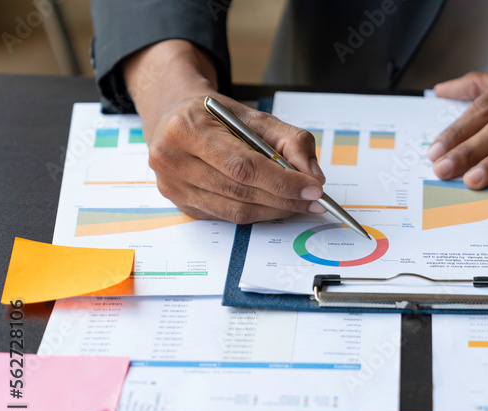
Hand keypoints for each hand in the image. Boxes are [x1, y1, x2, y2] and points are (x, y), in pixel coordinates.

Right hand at [125, 41, 326, 223]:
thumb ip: (291, 140)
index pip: (243, 166)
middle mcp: (172, 160)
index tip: (314, 189)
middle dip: (285, 199)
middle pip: (241, 191)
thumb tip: (314, 176)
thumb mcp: (255, 116)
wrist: (175, 118)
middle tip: (314, 200)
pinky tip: (274, 204)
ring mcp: (173, 187)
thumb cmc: (217, 116)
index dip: (282, 182)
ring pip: (236, 210)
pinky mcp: (182, 205)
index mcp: (187, 129)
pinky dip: (257, 213)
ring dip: (274, 210)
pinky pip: (228, 216)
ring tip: (299, 203)